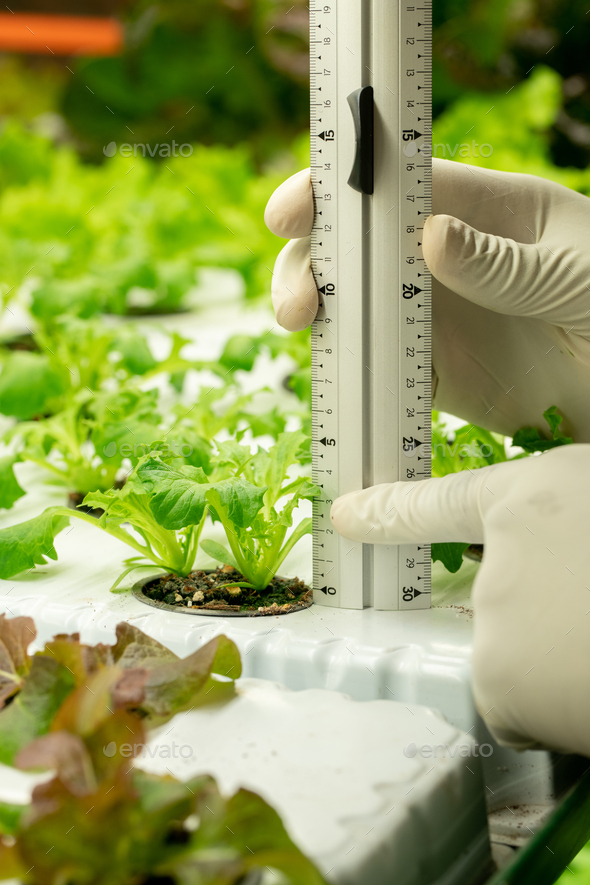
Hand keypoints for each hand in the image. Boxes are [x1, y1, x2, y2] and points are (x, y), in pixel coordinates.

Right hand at [265, 161, 589, 440]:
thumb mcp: (577, 271)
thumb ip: (505, 262)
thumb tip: (430, 238)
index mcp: (483, 210)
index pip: (398, 186)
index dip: (337, 189)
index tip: (292, 211)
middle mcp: (446, 259)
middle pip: (357, 246)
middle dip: (311, 260)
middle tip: (299, 299)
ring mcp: (436, 317)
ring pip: (355, 305)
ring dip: (318, 311)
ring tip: (302, 324)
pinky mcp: (434, 373)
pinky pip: (378, 367)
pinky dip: (348, 370)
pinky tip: (332, 379)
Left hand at [330, 445, 589, 756]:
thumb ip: (568, 528)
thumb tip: (548, 551)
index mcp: (542, 494)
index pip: (446, 496)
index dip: (394, 507)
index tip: (346, 515)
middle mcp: (502, 544)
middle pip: (501, 594)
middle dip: (548, 615)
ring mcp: (494, 613)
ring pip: (514, 654)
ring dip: (555, 663)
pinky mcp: (496, 682)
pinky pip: (517, 704)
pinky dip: (553, 709)